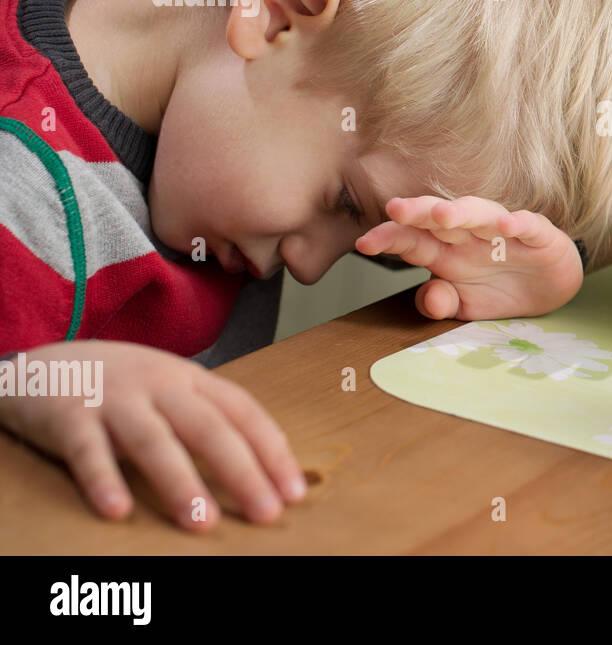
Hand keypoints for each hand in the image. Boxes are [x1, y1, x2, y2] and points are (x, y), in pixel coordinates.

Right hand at [0, 341, 305, 530]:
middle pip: (208, 428)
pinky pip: (87, 451)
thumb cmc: (123, 388)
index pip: (243, 412)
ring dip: (180, 481)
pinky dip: (103, 480)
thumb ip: (209, 421)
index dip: (271, 450)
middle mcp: (159, 385)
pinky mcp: (69, 416)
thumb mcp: (172, 392)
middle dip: (241, 471)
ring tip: (202, 523)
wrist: (46, 361)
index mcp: (191, 380)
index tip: (293, 491)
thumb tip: (261, 472)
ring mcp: (114, 399)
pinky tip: (118, 511)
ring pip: (153, 440)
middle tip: (265, 513)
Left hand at [354, 195, 583, 320]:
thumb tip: (427, 298)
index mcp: (446, 252)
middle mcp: (470, 235)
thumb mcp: (465, 306)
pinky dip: (518, 223)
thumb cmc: (500, 289)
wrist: (550, 286)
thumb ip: (441, 302)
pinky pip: (528, 225)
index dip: (389, 238)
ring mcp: (503, 232)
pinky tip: (507, 225)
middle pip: (439, 218)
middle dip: (418, 212)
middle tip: (395, 209)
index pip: (412, 240)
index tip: (364, 243)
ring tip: (442, 215)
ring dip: (462, 212)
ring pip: (480, 214)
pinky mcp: (538, 234)